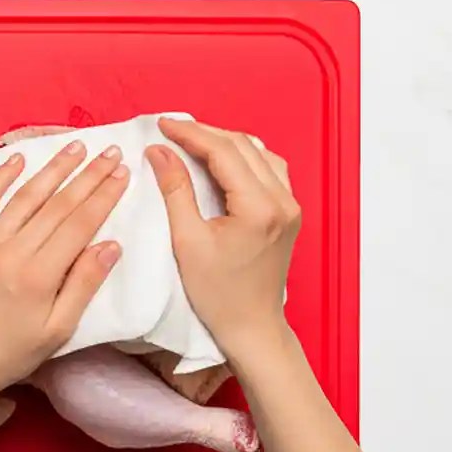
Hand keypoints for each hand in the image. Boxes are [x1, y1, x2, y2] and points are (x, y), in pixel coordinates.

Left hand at [0, 141, 128, 414]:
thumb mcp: (57, 331)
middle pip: (56, 205)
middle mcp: (10, 252)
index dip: (104, 195)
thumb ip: (83, 285)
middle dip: (87, 176)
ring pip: (23, 197)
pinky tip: (17, 160)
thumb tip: (111, 245)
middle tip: (109, 152)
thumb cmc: (8, 356)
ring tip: (75, 148)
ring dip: (52, 169)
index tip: (122, 172)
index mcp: (38, 275)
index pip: (79, 223)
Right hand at [146, 118, 299, 348]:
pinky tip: (222, 160)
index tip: (162, 125)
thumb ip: (175, 190)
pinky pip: (269, 169)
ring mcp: (290, 205)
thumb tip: (160, 151)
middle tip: (171, 130)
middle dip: (205, 133)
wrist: (251, 327)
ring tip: (192, 142)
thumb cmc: (217, 295)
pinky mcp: (289, 212)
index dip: (191, 133)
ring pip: (258, 153)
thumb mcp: (187, 242)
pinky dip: (243, 157)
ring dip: (225, 142)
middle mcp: (282, 200)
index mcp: (259, 207)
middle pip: (242, 146)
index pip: (224, 151)